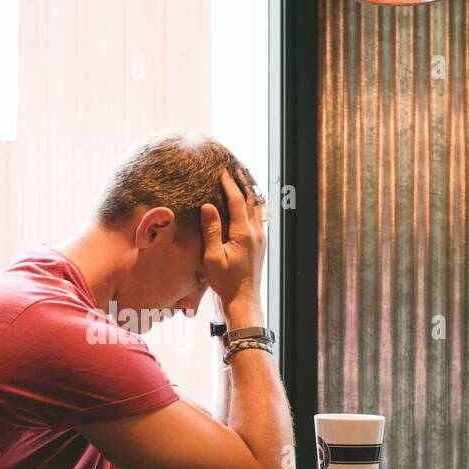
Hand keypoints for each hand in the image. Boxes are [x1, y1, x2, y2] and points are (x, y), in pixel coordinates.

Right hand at [199, 168, 264, 322]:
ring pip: (256, 209)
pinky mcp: (259, 245)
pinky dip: (250, 206)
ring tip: (241, 181)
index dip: (229, 184)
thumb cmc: (225, 282)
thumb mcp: (212, 257)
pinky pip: (256, 218)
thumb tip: (208, 206)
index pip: (237, 201)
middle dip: (242, 183)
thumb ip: (211, 230)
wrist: (243, 300)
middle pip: (251, 200)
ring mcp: (260, 239)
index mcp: (244, 234)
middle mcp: (255, 233)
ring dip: (248, 193)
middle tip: (235, 168)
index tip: (222, 171)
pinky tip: (245, 205)